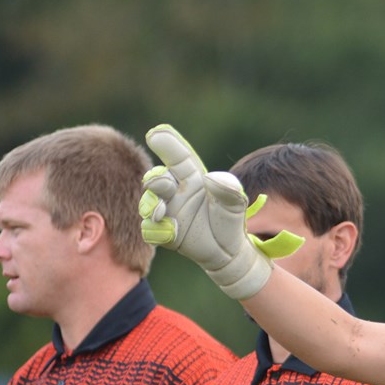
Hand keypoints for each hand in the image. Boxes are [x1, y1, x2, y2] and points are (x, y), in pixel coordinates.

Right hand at [139, 124, 301, 299]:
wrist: (230, 251)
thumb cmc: (230, 220)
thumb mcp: (236, 203)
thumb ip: (229, 188)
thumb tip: (211, 179)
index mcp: (193, 179)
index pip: (179, 158)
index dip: (168, 145)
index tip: (156, 133)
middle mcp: (176, 192)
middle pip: (157, 179)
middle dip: (155, 179)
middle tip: (159, 183)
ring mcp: (168, 212)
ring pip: (148, 203)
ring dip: (150, 205)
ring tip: (159, 213)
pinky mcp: (165, 234)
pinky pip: (150, 230)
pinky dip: (155, 230)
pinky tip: (169, 232)